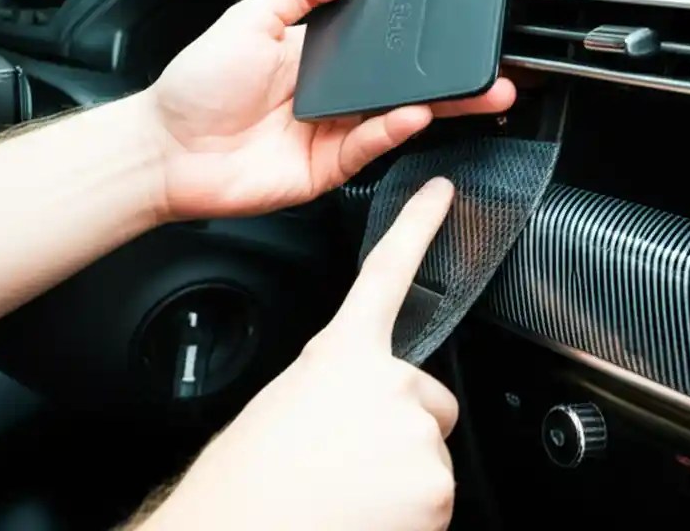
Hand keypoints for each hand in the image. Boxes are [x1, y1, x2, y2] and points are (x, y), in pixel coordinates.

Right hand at [138, 178, 459, 530]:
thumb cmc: (246, 484)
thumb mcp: (287, 407)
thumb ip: (338, 386)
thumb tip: (359, 402)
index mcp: (341, 356)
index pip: (387, 274)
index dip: (417, 227)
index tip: (444, 191)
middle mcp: (389, 384)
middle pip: (427, 400)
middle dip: (402, 430)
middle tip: (350, 462)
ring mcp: (417, 434)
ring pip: (431, 455)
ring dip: (400, 478)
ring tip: (346, 495)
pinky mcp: (436, 485)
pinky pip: (437, 499)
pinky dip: (410, 513)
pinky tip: (364, 517)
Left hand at [141, 0, 515, 220]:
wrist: (165, 150)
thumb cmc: (196, 87)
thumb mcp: (251, 18)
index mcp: (318, 57)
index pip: (381, 46)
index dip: (416, 40)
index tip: (451, 30)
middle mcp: (333, 96)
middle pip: (402, 86)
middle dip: (449, 80)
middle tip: (488, 74)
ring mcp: (333, 133)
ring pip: (396, 118)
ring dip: (435, 105)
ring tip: (468, 92)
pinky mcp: (327, 169)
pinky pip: (369, 147)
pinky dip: (393, 132)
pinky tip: (412, 115)